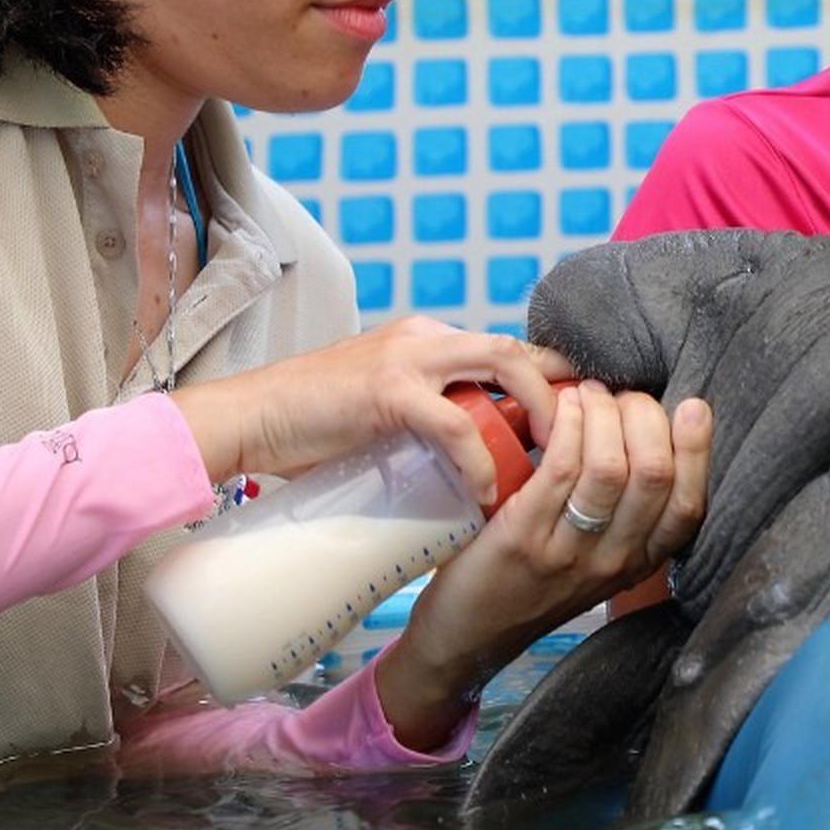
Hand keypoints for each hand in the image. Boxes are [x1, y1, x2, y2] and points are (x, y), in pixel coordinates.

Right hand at [169, 316, 571, 502]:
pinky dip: (481, 459)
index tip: (577, 430)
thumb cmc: (312, 429)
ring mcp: (407, 358)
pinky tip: (489, 492)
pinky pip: (455, 421)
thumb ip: (430, 423)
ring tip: (552, 462)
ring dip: (537, 413)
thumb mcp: (387, 415)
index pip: (510, 349)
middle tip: (581, 446)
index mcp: (428, 341)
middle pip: (520, 349)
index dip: (551, 385)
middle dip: (560, 395)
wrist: (248, 421)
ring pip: (503, 365)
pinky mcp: (387, 390)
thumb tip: (475, 466)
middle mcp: (426, 337)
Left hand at [376, 382, 711, 746]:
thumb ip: (623, 510)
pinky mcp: (525, 541)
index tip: (686, 405)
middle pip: (655, 473)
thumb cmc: (530, 583)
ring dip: (603, 415)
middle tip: (619, 395)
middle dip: (644, 416)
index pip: (690, 504)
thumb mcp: (595, 557)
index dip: (697, 447)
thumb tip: (640, 423)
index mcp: (639, 561)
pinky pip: (561, 469)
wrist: (468, 636)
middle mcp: (614, 562)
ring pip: (611, 467)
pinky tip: (563, 406)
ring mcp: (571, 554)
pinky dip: (569, 425)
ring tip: (587, 394)